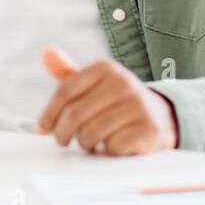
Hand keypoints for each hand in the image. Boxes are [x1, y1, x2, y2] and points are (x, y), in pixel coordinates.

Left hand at [36, 47, 178, 154]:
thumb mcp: (95, 84)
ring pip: (91, 134)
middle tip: (63, 140)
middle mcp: (123, 82)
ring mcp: (137, 105)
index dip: (49, 113)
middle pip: (75, 115)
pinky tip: (112, 145)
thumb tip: (47, 52)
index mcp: (105, 68)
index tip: (42, 128)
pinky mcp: (148, 129)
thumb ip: (69, 73)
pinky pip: (112, 147)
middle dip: (62, 133)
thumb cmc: (118, 102)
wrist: (161, 116)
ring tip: (90, 141)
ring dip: (85, 144)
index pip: (65, 91)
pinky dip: (107, 151)